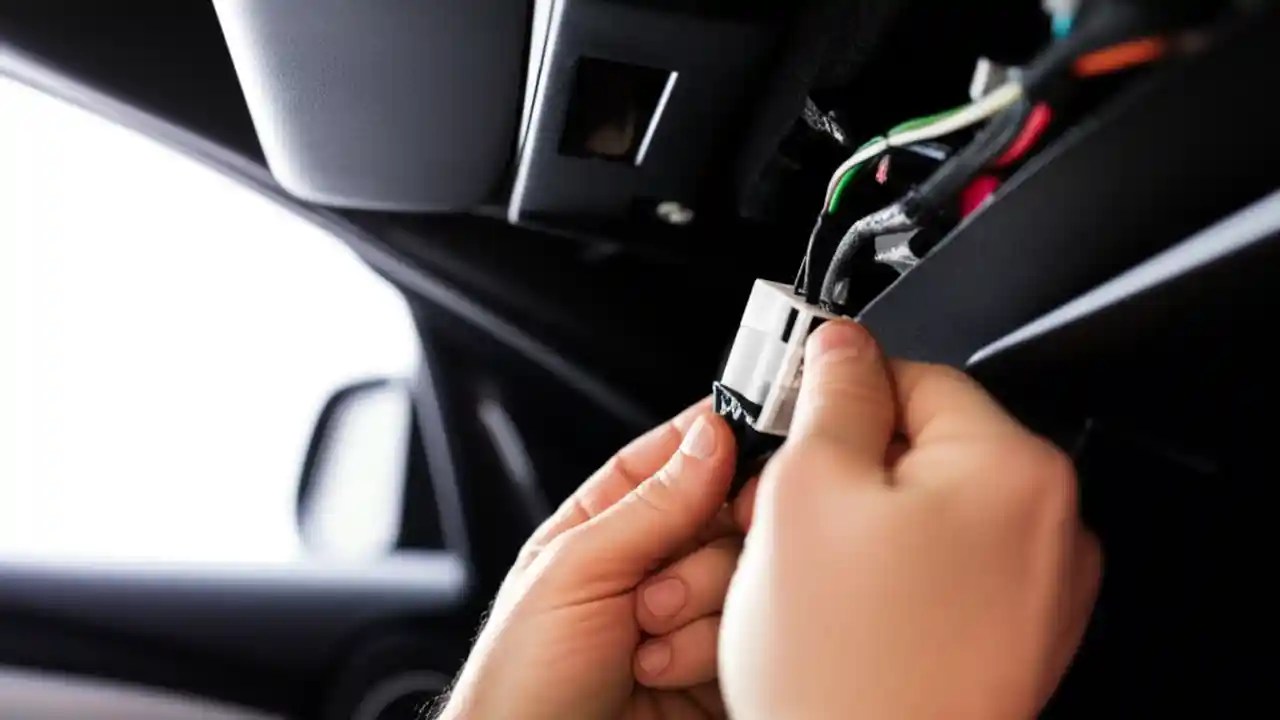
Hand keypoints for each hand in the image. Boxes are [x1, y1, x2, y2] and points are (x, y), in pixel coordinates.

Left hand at [438, 400, 739, 719]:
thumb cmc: (521, 676)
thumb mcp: (575, 571)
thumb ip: (652, 504)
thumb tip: (713, 435)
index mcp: (609, 522)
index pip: (677, 453)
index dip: (717, 440)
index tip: (751, 441)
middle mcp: (658, 562)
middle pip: (728, 512)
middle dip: (700, 549)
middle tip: (662, 582)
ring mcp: (694, 614)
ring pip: (746, 573)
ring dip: (698, 608)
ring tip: (645, 641)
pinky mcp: (723, 666)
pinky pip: (754, 633)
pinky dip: (714, 650)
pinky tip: (665, 674)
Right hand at [720, 321, 1102, 719]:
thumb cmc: (841, 669)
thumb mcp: (807, 492)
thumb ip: (829, 394)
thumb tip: (841, 343)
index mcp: (1013, 468)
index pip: (915, 375)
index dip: (835, 396)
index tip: (790, 421)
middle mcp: (1047, 526)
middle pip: (923, 448)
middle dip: (842, 469)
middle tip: (782, 516)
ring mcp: (1036, 590)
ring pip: (925, 513)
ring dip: (857, 526)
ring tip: (803, 578)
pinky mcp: (1012, 639)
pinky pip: (941, 573)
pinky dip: (886, 579)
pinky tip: (840, 616)